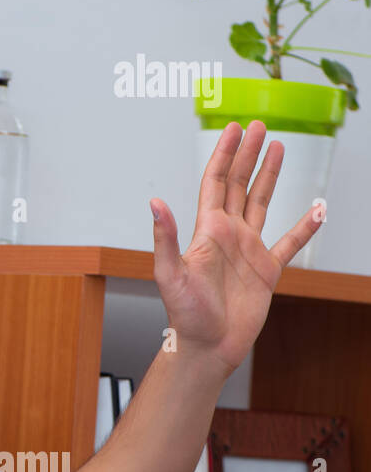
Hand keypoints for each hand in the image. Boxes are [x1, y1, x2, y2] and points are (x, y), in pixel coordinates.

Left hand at [149, 120, 323, 379]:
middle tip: (259, 125)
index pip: (216, 182)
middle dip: (248, 154)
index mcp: (206, 230)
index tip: (233, 128)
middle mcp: (227, 234)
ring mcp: (248, 250)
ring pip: (262, 203)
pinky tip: (318, 209)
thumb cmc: (184, 314)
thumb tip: (154, 202)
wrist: (207, 346)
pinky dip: (305, 226)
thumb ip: (164, 237)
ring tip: (279, 147)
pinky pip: (291, 243)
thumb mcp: (169, 273)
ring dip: (270, 176)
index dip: (224, 154)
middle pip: (240, 184)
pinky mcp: (267, 270)